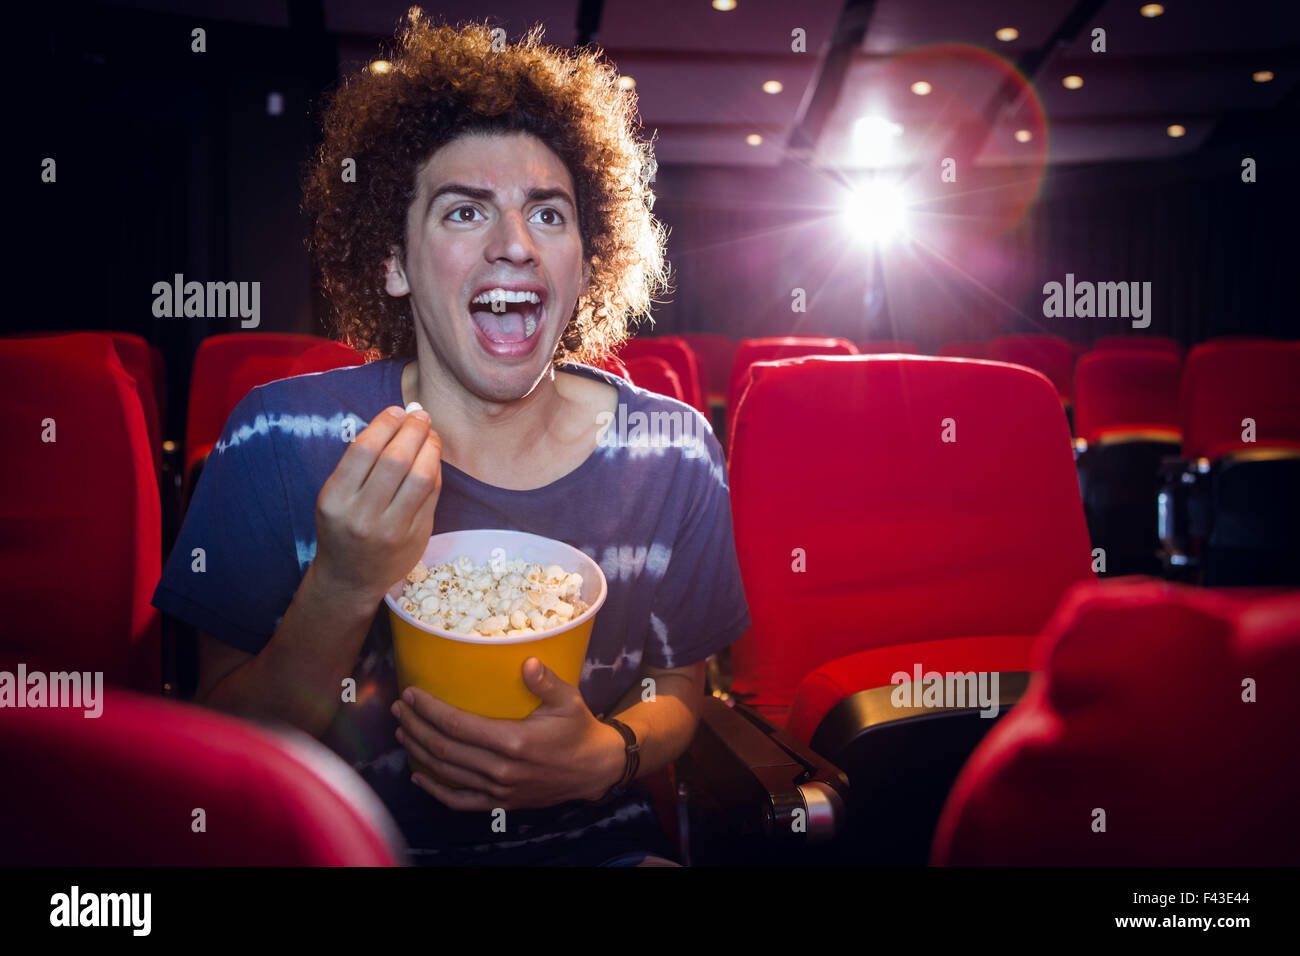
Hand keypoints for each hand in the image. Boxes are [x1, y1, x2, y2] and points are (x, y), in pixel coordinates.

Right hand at [312, 405, 442, 608]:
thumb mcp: (336, 496)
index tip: (397, 411)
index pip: (364, 449)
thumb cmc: (342, 527)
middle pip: (396, 459)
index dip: (385, 424)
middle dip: (412, 430)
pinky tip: (432, 458)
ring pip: (421, 477)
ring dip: (430, 447)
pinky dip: (436, 470)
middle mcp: (362, 515)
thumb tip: (398, 419)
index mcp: (335, 499)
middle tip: (420, 416)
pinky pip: (432, 495)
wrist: (350, 578)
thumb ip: (361, 463)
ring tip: (430, 434)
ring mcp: (391, 529)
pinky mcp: (416, 537)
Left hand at [391, 658, 625, 810]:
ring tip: (402, 732)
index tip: (411, 694)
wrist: (594, 769)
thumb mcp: (568, 699)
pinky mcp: (501, 803)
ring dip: (419, 752)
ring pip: (446, 772)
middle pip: (444, 748)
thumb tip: (527, 661)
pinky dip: (435, 790)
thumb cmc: (579, 728)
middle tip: (399, 708)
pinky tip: (419, 775)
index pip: (458, 725)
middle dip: (416, 727)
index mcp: (514, 741)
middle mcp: (501, 769)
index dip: (429, 709)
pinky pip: (459, 800)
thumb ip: (545, 681)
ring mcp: (499, 790)